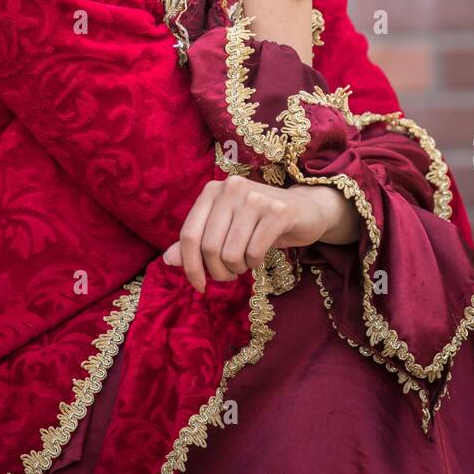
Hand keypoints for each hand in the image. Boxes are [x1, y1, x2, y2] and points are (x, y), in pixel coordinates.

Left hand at [161, 178, 357, 292]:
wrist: (306, 211)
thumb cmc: (259, 222)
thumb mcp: (226, 229)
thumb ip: (197, 242)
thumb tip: (167, 260)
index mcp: (213, 190)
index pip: (189, 234)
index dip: (190, 266)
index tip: (198, 286)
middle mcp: (231, 188)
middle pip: (209, 247)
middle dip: (218, 272)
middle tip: (230, 274)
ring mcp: (255, 197)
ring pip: (231, 253)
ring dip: (237, 269)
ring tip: (246, 262)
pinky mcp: (277, 210)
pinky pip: (254, 252)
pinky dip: (255, 263)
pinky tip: (260, 256)